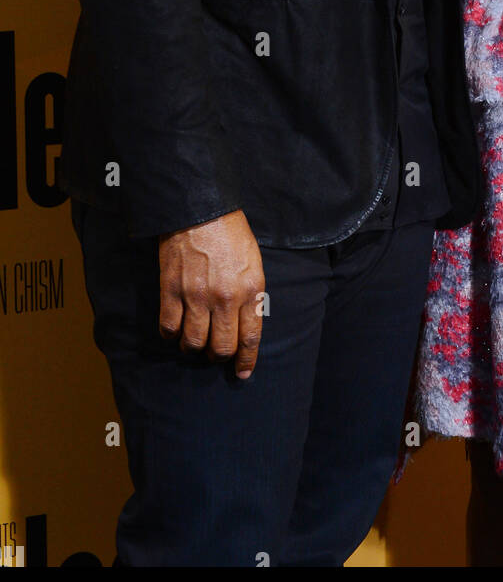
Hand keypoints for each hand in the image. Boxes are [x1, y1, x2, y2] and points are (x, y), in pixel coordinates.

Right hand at [158, 209, 265, 378]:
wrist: (199, 209)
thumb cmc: (230, 232)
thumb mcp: (253, 262)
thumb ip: (251, 293)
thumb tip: (245, 322)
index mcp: (250, 288)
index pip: (250, 337)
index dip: (246, 360)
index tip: (242, 372)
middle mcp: (225, 297)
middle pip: (221, 347)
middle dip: (219, 356)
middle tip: (215, 353)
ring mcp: (196, 295)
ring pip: (194, 343)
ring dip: (194, 348)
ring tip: (194, 342)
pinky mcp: (171, 290)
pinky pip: (169, 327)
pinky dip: (171, 335)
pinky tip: (174, 331)